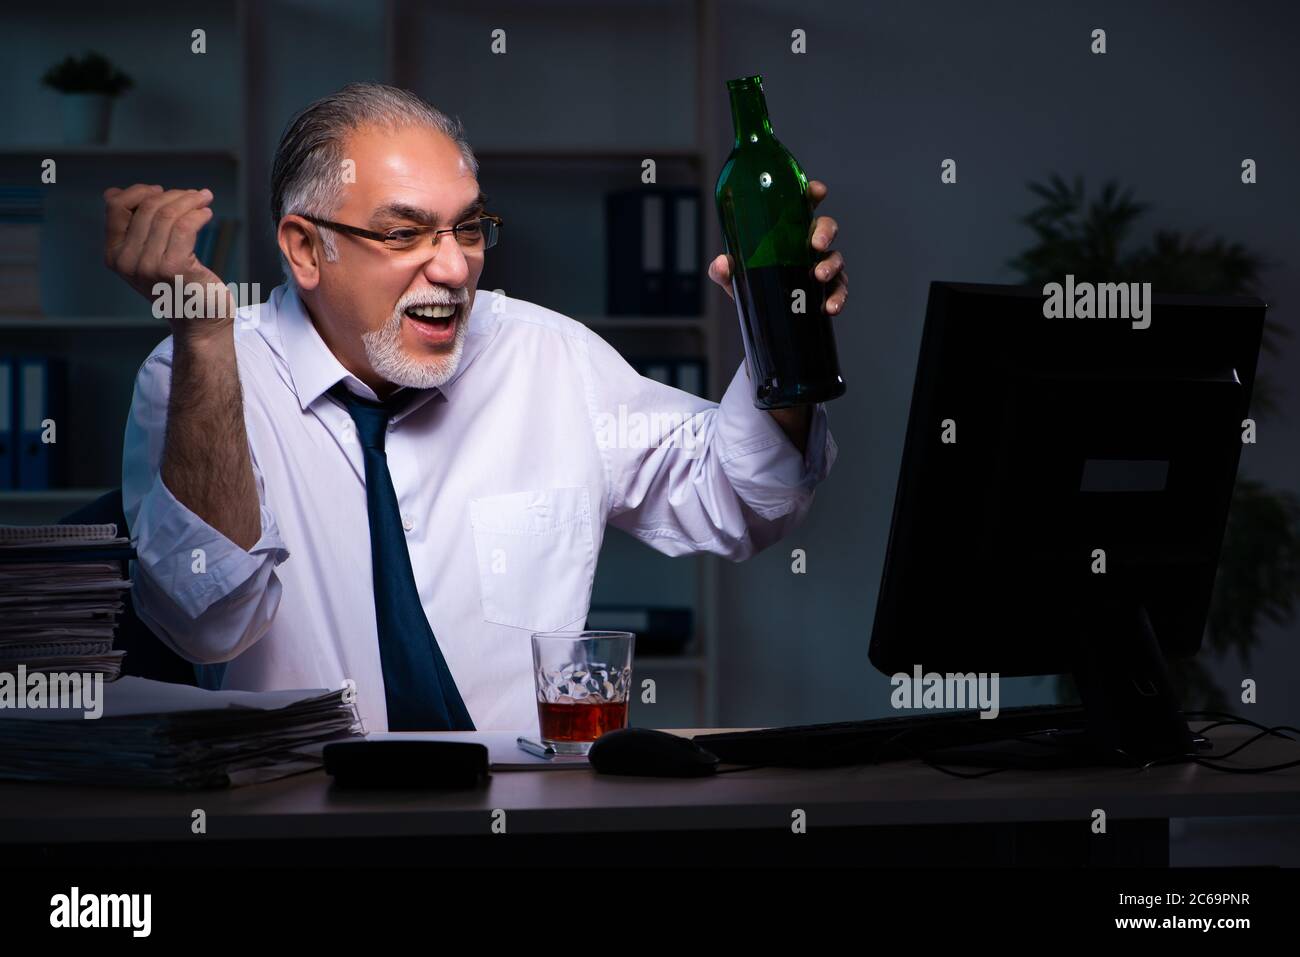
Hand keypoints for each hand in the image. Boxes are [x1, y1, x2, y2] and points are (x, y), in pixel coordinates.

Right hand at [104, 184, 233, 334]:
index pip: (115, 206)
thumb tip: (112, 192)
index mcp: (114, 255)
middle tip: (196, 195)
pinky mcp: (173, 268)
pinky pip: (184, 227)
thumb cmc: (177, 286)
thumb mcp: (146, 256)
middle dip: (174, 195)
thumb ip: (132, 229)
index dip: (139, 191)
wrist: (199, 322)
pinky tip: (206, 213)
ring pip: (167, 214)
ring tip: (204, 200)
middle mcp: (126, 261)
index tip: (163, 191)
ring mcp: (148, 266)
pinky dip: (197, 214)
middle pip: (147, 208)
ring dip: (190, 201)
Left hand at [706, 179, 847, 315]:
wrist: (764, 317)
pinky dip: (838, 297)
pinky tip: (830, 307)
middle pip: (827, 228)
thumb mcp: (735, 277)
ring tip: (819, 277)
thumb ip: (723, 270)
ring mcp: (821, 266)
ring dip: (831, 266)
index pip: (804, 207)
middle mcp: (809, 245)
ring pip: (836, 258)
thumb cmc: (752, 285)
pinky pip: (840, 290)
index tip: (817, 192)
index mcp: (789, 232)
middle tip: (816, 245)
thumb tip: (722, 263)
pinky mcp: (828, 290)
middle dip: (825, 232)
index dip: (814, 194)